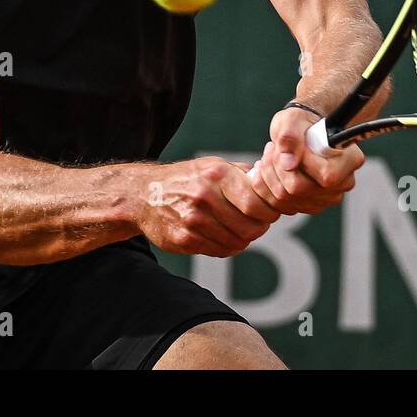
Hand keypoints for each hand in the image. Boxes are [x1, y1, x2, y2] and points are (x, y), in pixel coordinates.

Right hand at [136, 157, 280, 257]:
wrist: (144, 194)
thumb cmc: (186, 178)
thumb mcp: (212, 165)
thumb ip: (242, 173)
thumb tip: (273, 180)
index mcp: (216, 174)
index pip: (257, 203)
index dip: (270, 211)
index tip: (270, 211)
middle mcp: (205, 196)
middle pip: (251, 227)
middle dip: (260, 228)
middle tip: (258, 223)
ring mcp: (193, 220)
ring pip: (237, 242)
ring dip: (245, 239)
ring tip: (240, 229)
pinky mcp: (184, 239)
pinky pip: (220, 251)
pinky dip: (228, 246)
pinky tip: (223, 236)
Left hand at [247, 106, 363, 214]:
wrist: (301, 133)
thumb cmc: (301, 123)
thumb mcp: (293, 120)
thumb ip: (290, 136)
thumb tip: (288, 163)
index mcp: (351, 160)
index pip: (326, 175)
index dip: (303, 162)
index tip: (291, 145)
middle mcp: (343, 183)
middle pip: (301, 190)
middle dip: (278, 167)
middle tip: (272, 148)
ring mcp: (326, 198)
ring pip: (286, 199)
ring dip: (270, 176)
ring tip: (271, 156)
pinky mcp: (309, 206)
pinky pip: (280, 205)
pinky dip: (268, 187)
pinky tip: (271, 169)